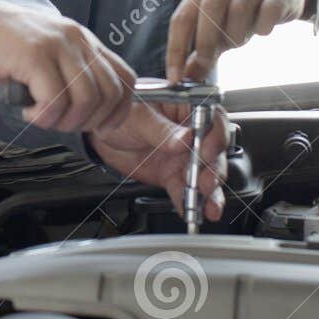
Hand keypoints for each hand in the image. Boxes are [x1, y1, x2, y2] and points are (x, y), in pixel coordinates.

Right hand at [0, 0, 134, 132]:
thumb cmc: (5, 46)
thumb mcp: (49, 55)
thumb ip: (72, 73)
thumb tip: (91, 113)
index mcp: (85, 40)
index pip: (126, 78)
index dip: (120, 109)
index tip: (100, 127)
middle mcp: (77, 39)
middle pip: (109, 93)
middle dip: (89, 122)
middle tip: (61, 124)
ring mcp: (57, 45)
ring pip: (85, 100)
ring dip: (64, 122)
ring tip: (41, 118)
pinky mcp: (34, 54)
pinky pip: (54, 100)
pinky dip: (43, 117)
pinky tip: (27, 111)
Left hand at [88, 103, 227, 221]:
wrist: (103, 136)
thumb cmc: (121, 114)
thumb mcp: (138, 117)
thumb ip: (162, 129)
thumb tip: (186, 139)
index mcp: (186, 107)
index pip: (212, 117)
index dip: (215, 134)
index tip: (206, 150)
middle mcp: (192, 132)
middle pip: (215, 149)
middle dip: (214, 168)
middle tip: (207, 182)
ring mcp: (184, 156)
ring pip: (205, 173)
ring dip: (210, 191)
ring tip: (209, 206)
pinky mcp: (174, 175)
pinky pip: (185, 191)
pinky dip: (189, 203)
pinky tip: (191, 212)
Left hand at [166, 0, 313, 81]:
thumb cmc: (242, 7)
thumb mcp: (218, 24)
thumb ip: (202, 49)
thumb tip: (187, 77)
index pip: (182, 17)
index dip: (176, 49)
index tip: (176, 78)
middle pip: (209, 7)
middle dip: (205, 41)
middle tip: (206, 63)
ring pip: (239, 9)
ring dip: (235, 35)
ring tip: (238, 42)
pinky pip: (268, 11)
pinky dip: (262, 27)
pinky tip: (262, 31)